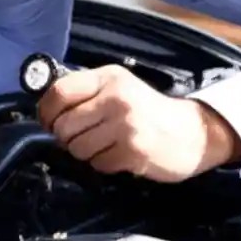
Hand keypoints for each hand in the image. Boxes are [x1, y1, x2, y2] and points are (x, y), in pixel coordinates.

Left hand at [37, 64, 240, 181]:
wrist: (195, 132)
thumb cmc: (147, 110)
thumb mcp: (118, 87)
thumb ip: (85, 93)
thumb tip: (45, 111)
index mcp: (108, 77)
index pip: (58, 93)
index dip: (45, 112)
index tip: (48, 122)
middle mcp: (116, 98)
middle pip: (63, 125)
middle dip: (65, 137)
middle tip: (81, 138)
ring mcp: (126, 125)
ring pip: (77, 147)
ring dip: (84, 152)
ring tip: (103, 146)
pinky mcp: (134, 151)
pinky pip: (98, 163)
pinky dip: (103, 163)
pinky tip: (118, 155)